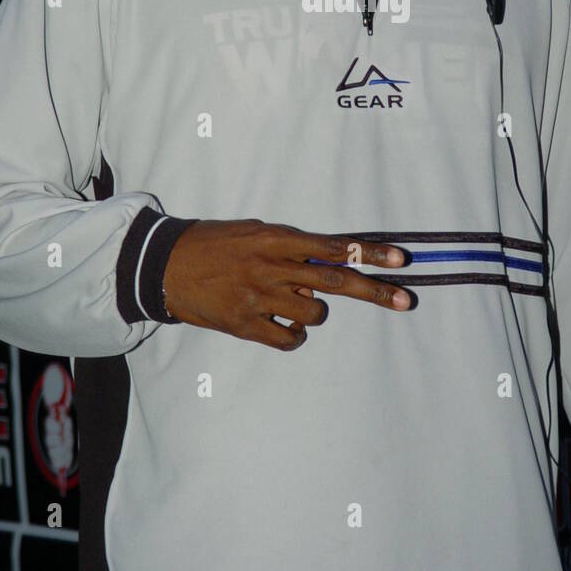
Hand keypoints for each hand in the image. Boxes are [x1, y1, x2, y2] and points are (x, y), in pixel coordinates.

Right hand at [162, 218, 409, 349]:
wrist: (166, 265)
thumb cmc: (215, 244)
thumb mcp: (254, 232)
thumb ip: (291, 248)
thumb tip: (329, 263)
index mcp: (276, 238)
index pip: (333, 246)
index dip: (369, 253)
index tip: (399, 260)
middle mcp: (271, 267)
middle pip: (335, 282)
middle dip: (375, 291)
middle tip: (404, 300)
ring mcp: (259, 298)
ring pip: (314, 314)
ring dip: (312, 311)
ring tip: (290, 302)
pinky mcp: (245, 325)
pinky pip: (289, 339)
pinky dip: (293, 335)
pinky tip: (283, 326)